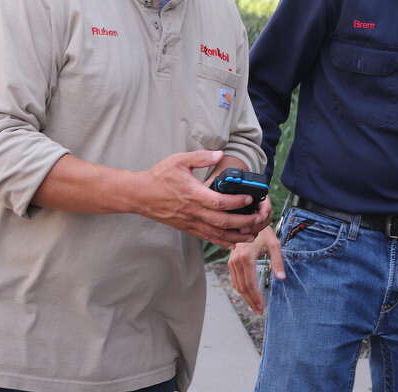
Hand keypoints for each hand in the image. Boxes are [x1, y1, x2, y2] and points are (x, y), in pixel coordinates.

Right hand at [133, 150, 270, 247]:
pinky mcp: (187, 227)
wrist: (140, 194)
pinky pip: (206, 237)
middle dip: (243, 223)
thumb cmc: (159, 176)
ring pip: (217, 233)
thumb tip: (220, 154)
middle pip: (223, 221)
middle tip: (258, 219)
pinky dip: (221, 241)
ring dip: (236, 236)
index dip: (237, 202)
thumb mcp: (179, 160)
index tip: (250, 198)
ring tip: (252, 234)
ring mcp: (190, 222)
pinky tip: (232, 243)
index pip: (220, 202)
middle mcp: (193, 211)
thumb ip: (201, 157)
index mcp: (194, 194)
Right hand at [229, 226, 285, 314]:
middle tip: (259, 311)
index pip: (250, 284)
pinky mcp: (230, 262)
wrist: (249, 222)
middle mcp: (236, 261)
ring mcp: (231, 262)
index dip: (256, 297)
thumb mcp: (274, 245)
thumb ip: (278, 262)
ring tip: (255, 306)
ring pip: (237, 285)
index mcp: (246, 258)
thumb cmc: (263, 232)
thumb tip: (281, 278)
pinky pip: (234, 280)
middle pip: (243, 288)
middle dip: (251, 301)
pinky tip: (248, 295)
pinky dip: (241, 290)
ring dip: (245, 297)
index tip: (262, 307)